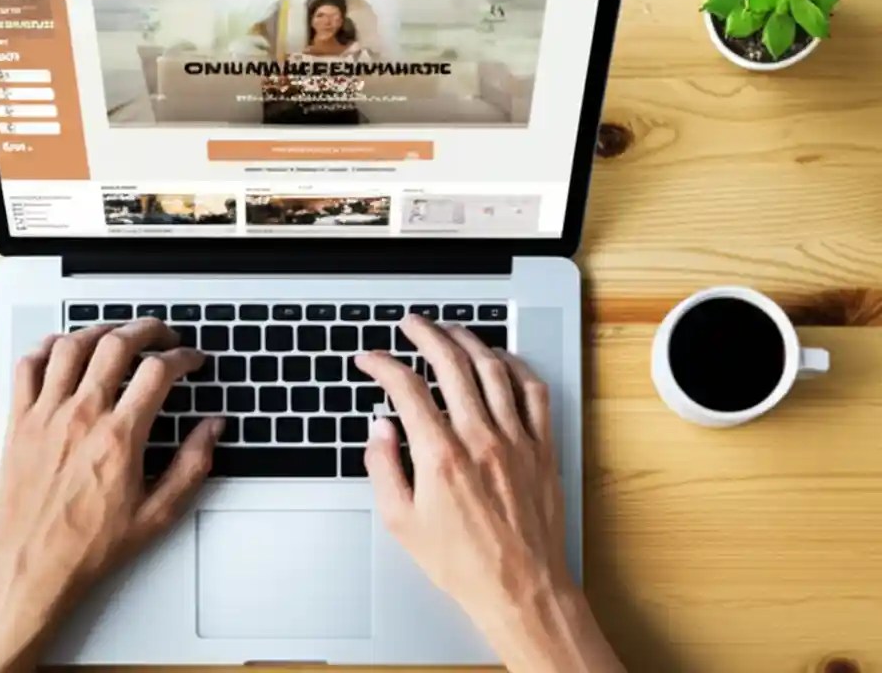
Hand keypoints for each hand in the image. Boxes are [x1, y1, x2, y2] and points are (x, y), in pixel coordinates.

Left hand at [0, 320, 220, 672]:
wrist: (34, 563)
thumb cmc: (90, 544)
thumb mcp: (158, 513)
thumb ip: (192, 465)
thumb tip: (211, 429)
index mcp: (120, 437)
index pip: (158, 371)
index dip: (183, 356)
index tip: (191, 360)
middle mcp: (82, 416)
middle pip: (117, 343)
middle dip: (147, 328)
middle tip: (161, 335)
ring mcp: (46, 414)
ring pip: (72, 345)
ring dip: (100, 330)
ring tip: (117, 335)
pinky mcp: (20, 420)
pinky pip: (29, 365)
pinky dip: (48, 348)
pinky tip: (63, 350)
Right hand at [355, 316, 621, 672]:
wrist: (521, 589)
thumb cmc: (462, 564)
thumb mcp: (401, 522)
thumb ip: (384, 468)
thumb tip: (380, 430)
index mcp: (440, 457)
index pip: (407, 389)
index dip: (383, 365)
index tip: (371, 360)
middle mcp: (480, 440)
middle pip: (451, 365)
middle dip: (425, 335)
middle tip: (411, 324)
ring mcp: (516, 441)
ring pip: (492, 370)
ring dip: (468, 341)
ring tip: (450, 330)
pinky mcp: (542, 449)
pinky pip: (533, 393)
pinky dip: (515, 367)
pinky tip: (500, 360)